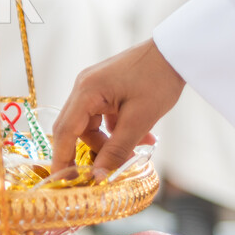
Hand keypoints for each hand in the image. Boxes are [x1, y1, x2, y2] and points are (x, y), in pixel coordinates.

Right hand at [51, 39, 184, 172]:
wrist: (174, 52)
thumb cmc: (158, 80)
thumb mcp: (139, 120)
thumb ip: (117, 150)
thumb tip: (99, 177)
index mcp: (86, 91)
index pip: (65, 131)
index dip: (61, 158)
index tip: (63, 182)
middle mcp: (82, 87)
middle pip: (73, 128)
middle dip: (86, 152)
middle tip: (97, 176)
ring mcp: (92, 86)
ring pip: (89, 125)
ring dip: (108, 141)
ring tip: (137, 149)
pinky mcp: (103, 88)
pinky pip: (100, 116)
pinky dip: (115, 130)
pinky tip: (140, 136)